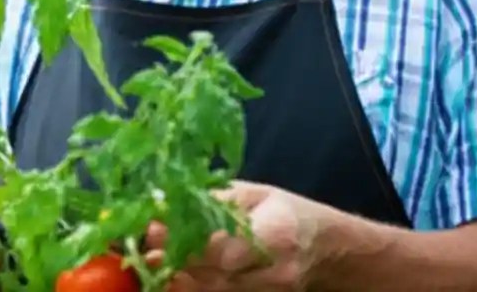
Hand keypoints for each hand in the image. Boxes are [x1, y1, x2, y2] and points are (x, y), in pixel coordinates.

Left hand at [146, 180, 335, 290]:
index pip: (225, 249)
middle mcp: (275, 272)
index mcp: (276, 234)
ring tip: (153, 261)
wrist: (329, 251)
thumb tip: (166, 202)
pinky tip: (174, 277)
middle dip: (175, 262)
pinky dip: (195, 289)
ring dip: (179, 279)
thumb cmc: (288, 213)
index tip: (156, 232)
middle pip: (215, 276)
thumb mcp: (256, 194)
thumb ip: (214, 200)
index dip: (186, 244)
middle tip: (146, 249)